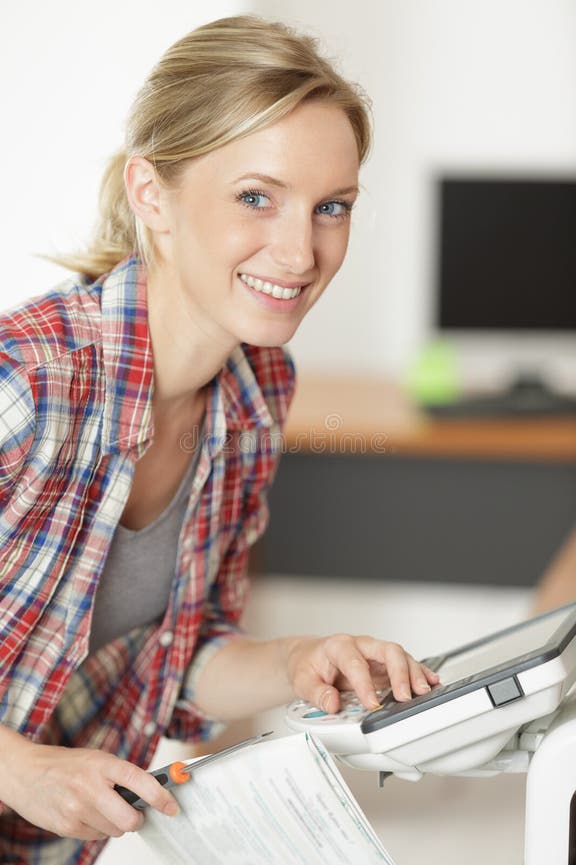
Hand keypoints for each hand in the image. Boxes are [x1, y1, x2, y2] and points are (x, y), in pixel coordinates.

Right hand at [1, 732, 178, 840]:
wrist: (27, 773)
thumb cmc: (65, 764)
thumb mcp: (96, 759)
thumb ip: (121, 774)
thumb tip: (153, 791)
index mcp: (102, 764)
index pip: (139, 781)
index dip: (160, 796)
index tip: (172, 806)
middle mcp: (90, 786)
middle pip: (129, 818)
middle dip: (137, 819)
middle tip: (135, 812)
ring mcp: (77, 809)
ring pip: (114, 830)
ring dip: (116, 824)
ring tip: (101, 807)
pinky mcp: (67, 826)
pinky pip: (96, 837)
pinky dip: (98, 829)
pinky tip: (86, 814)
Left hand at [286, 633, 439, 713]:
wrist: (308, 656)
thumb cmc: (308, 665)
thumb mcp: (303, 681)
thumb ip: (317, 693)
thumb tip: (333, 704)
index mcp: (339, 646)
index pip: (355, 662)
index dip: (364, 683)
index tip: (370, 703)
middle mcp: (361, 646)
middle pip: (387, 651)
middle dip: (399, 672)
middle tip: (404, 695)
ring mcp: (374, 655)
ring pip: (400, 657)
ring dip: (413, 674)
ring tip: (423, 692)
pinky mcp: (383, 666)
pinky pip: (405, 665)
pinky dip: (419, 673)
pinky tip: (431, 682)